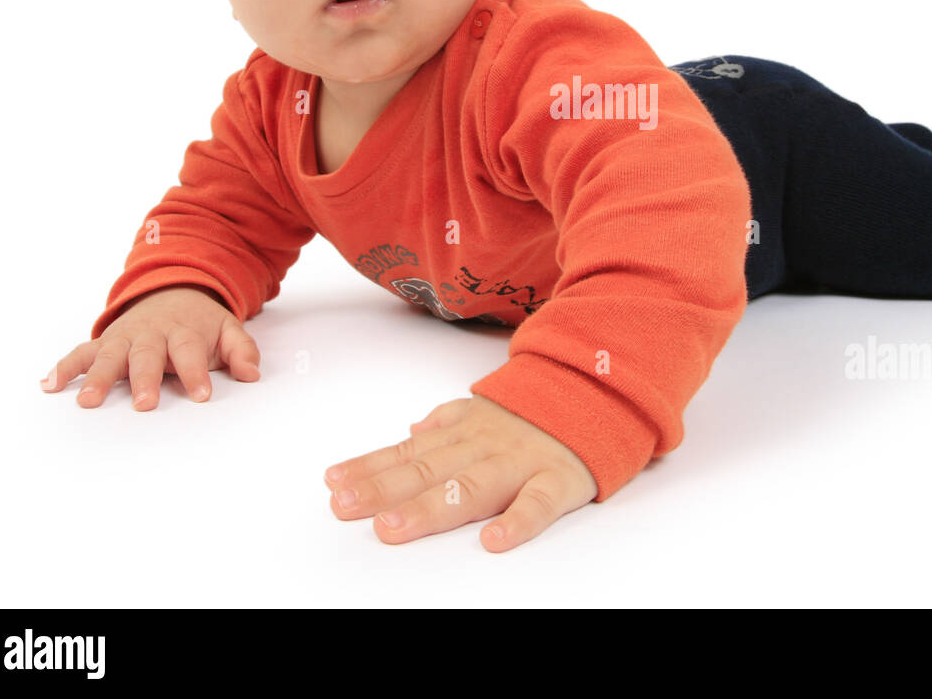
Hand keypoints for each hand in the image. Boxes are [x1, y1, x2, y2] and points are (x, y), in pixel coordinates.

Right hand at [39, 285, 258, 408]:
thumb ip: (241, 350)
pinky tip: (49, 385)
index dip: (196, 374)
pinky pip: (81, 352)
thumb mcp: (228, 329)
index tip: (202, 396)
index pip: (190, 352)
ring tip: (87, 401)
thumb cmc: (200, 323)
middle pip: (147, 356)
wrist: (173, 289)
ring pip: (110, 356)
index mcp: (183, 331)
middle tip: (145, 405)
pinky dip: (64, 367)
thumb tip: (253, 373)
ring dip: (98, 377)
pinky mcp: (104, 341)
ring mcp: (125, 337)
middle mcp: (151, 334)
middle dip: (145, 380)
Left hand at [324, 394, 598, 551]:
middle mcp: (485, 445)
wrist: (598, 390)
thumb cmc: (534, 414)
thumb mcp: (484, 410)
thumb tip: (408, 433)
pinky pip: (540, 502)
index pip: (408, 452)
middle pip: (429, 469)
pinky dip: (519, 522)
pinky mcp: (560, 479)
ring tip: (395, 527)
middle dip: (385, 489)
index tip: (334, 485)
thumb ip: (444, 424)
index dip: (370, 468)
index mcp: (464, 431)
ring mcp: (522, 461)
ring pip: (473, 485)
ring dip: (432, 507)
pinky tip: (494, 542)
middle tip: (348, 506)